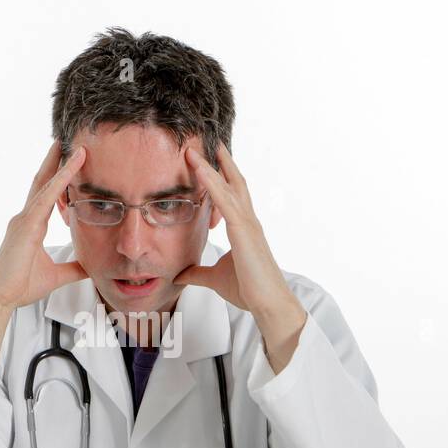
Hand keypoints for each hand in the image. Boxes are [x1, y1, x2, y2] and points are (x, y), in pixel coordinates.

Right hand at [0, 140, 88, 310]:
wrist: (0, 297)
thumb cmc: (20, 286)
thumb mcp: (55, 275)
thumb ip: (72, 268)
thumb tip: (89, 266)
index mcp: (32, 226)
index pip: (48, 195)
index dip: (59, 177)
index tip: (69, 161)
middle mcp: (26, 218)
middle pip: (43, 182)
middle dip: (55, 161)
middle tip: (67, 141)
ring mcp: (24, 219)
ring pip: (45, 184)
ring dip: (59, 163)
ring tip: (73, 146)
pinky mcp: (26, 225)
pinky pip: (46, 197)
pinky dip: (60, 180)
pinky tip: (71, 166)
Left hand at [174, 142, 306, 372]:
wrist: (267, 303)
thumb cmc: (249, 290)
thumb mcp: (214, 278)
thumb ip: (197, 274)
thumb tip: (180, 274)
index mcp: (244, 228)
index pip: (231, 195)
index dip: (221, 177)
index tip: (209, 161)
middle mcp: (248, 221)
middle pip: (234, 182)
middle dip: (221, 162)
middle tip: (208, 143)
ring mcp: (247, 224)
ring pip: (228, 187)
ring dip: (211, 167)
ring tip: (195, 151)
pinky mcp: (244, 231)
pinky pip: (225, 201)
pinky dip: (212, 184)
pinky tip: (200, 172)